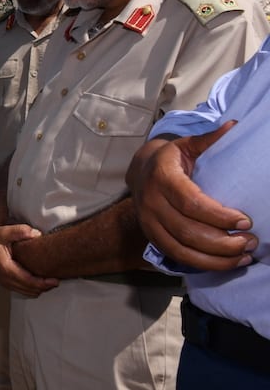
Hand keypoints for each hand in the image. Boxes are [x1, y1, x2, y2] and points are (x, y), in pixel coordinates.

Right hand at [0, 216, 58, 296]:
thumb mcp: (4, 231)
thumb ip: (20, 231)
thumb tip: (37, 234)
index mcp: (5, 268)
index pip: (27, 281)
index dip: (42, 283)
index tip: (55, 280)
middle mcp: (4, 278)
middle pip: (28, 289)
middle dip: (43, 287)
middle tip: (56, 281)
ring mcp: (3, 281)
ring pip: (25, 292)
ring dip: (38, 289)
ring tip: (49, 283)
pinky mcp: (4, 281)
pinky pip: (20, 290)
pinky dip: (31, 289)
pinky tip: (38, 283)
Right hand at [131, 123, 255, 270]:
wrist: (139, 171)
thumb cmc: (170, 159)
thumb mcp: (188, 145)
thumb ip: (210, 139)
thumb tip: (234, 126)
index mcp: (162, 177)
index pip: (191, 203)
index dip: (219, 216)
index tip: (246, 221)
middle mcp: (150, 202)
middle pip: (188, 231)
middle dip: (224, 242)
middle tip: (251, 241)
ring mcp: (148, 222)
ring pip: (182, 249)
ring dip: (216, 258)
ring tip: (244, 255)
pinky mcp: (152, 237)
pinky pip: (177, 256)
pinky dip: (203, 264)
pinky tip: (227, 263)